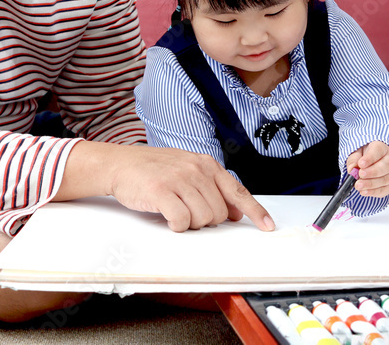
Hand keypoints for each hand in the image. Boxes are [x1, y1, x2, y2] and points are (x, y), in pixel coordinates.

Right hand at [99, 145, 275, 232]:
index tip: (268, 226)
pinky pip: (181, 221)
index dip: (255, 211)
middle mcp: (197, 170)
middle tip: (186, 210)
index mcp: (207, 164)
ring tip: (174, 210)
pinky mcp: (161, 191)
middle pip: (219, 213)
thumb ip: (213, 188)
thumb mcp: (188, 171)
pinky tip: (168, 218)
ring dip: (189, 223)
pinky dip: (176, 226)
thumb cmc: (154, 169)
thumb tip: (236, 212)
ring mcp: (179, 179)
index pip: (238, 191)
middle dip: (205, 220)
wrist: (120, 164)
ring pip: (202, 219)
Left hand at [346, 141, 388, 197]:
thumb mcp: (357, 153)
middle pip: (386, 166)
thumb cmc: (365, 156)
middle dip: (372, 172)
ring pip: (385, 179)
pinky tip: (364, 191)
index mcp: (382, 148)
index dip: (370, 158)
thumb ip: (354, 160)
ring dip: (371, 184)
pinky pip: (384, 190)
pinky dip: (373, 192)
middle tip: (360, 174)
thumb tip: (352, 170)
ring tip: (358, 185)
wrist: (375, 162)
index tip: (361, 163)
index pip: (378, 150)